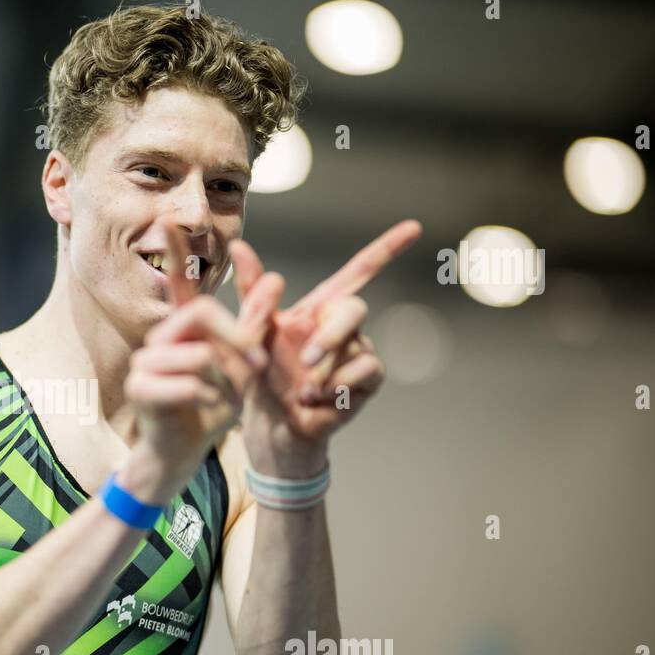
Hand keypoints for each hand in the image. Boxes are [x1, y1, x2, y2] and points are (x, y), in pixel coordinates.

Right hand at [126, 220, 271, 486]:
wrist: (183, 454)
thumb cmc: (210, 408)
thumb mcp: (243, 366)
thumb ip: (256, 325)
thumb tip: (275, 278)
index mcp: (184, 328)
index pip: (179, 283)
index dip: (176, 254)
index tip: (173, 223)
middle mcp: (160, 337)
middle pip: (200, 312)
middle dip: (235, 336)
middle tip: (257, 363)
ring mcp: (145, 361)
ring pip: (196, 352)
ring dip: (223, 376)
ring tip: (225, 395)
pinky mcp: (140, 388)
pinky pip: (184, 382)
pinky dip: (205, 397)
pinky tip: (204, 407)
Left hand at [229, 220, 422, 472]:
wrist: (271, 427)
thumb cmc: (260, 377)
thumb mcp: (249, 334)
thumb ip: (251, 292)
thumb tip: (239, 246)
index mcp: (319, 308)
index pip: (358, 272)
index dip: (386, 249)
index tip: (414, 227)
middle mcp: (343, 326)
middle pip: (355, 308)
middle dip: (331, 333)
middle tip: (306, 358)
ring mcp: (359, 352)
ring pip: (354, 346)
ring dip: (323, 371)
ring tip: (301, 391)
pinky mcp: (367, 381)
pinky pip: (364, 372)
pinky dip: (335, 386)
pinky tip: (315, 400)